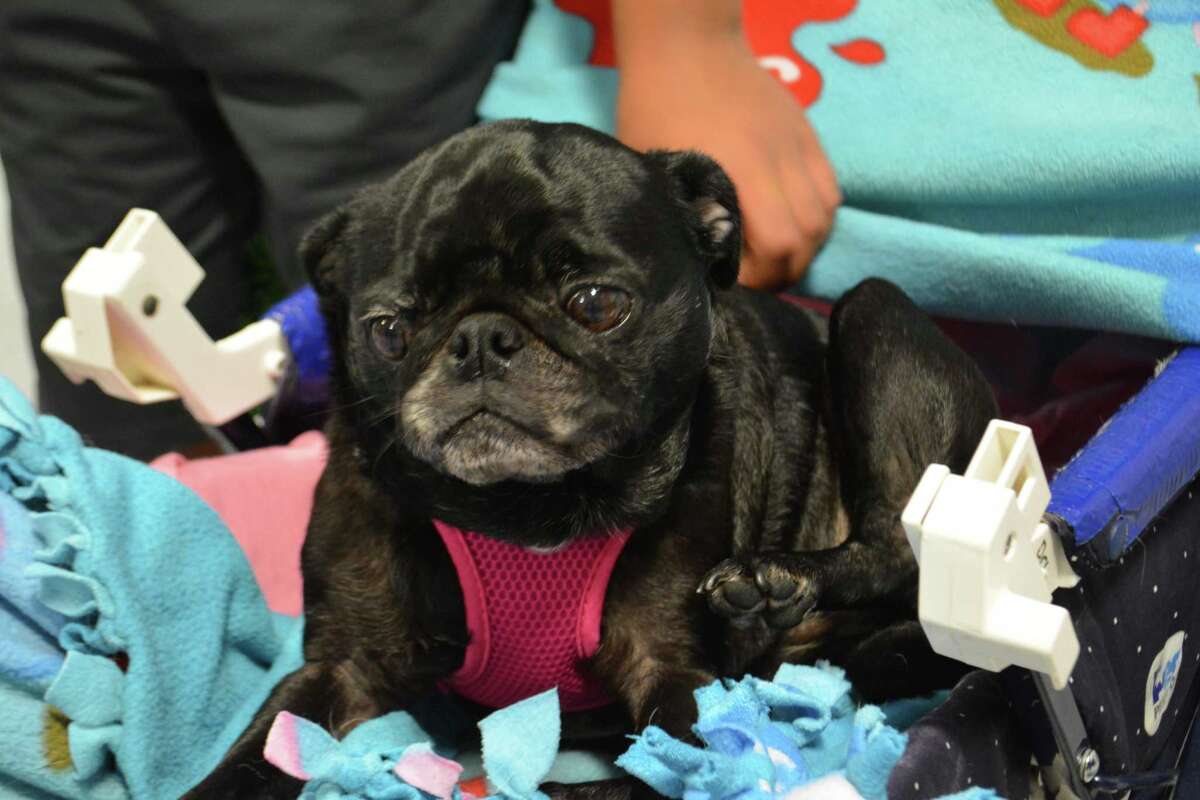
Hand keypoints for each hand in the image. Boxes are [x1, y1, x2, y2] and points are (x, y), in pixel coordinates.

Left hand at [616, 29, 838, 290]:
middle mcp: (778, 162)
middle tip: (755, 279)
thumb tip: (689, 259)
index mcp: (738, 172)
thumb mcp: (652, 166)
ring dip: (805, 246)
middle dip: (784, 270)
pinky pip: (830, 189)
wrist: (686, 41)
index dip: (758, 277)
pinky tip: (793, 223)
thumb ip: (678, 211)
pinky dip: (818, 216)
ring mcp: (798, 146)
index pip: (775, 245)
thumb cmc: (655, 104)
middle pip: (806, 238)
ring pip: (825, 217)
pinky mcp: (807, 134)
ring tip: (776, 256)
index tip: (731, 282)